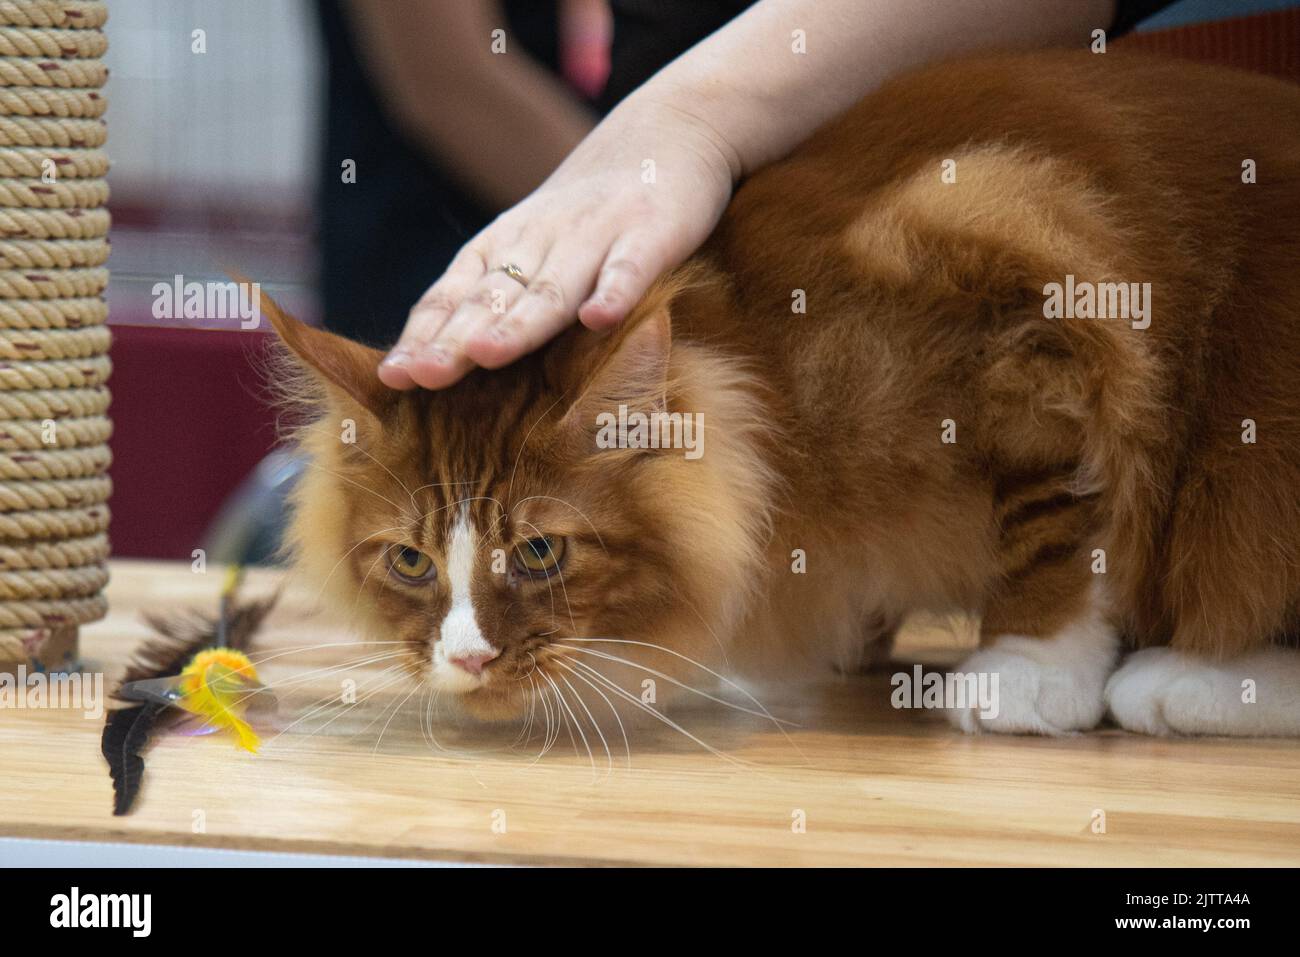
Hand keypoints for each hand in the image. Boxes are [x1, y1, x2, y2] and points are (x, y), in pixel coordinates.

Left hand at [378, 99, 738, 389]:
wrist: (670, 130)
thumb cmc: (593, 210)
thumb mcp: (536, 245)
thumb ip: (497, 296)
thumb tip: (439, 361)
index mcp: (505, 246)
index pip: (454, 293)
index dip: (425, 334)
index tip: (395, 376)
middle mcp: (541, 240)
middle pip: (492, 298)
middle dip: (454, 339)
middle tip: (421, 375)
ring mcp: (596, 236)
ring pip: (551, 287)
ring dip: (518, 323)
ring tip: (485, 354)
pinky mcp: (652, 233)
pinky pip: (629, 268)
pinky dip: (614, 291)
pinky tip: (599, 319)